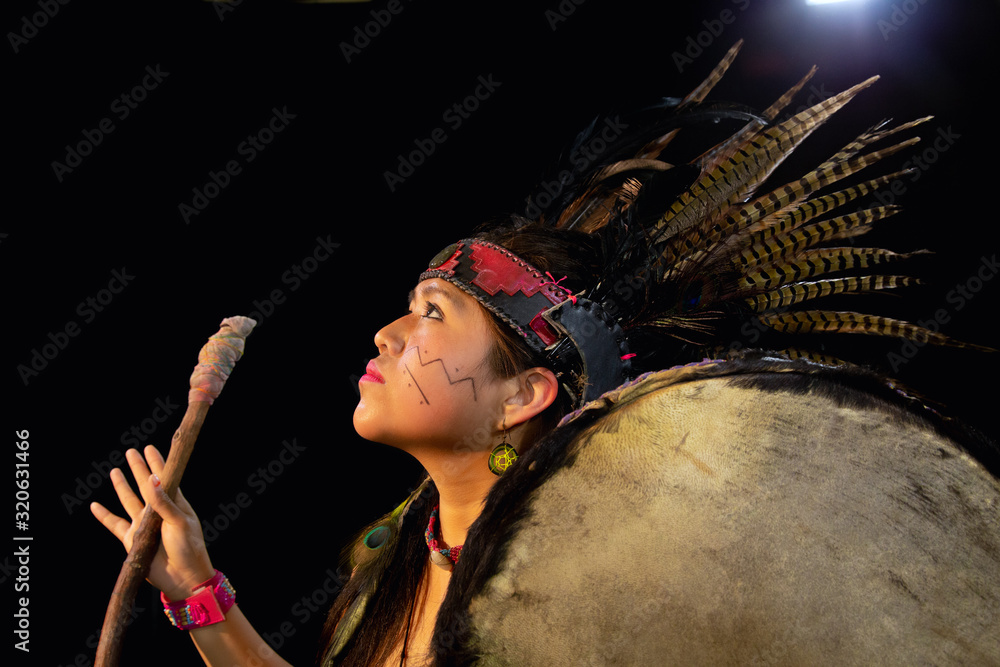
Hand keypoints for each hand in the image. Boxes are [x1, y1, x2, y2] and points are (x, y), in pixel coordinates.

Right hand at [90, 445, 214, 600]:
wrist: (183, 578)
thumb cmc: (189, 548)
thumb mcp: (179, 522)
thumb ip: (163, 502)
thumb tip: (151, 477)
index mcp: (175, 504)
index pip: (164, 478)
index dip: (157, 463)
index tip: (149, 447)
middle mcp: (157, 512)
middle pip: (145, 485)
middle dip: (138, 468)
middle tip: (131, 452)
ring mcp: (143, 525)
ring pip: (129, 501)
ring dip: (122, 486)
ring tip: (114, 471)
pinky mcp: (131, 540)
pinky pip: (114, 525)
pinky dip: (104, 516)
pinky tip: (95, 506)